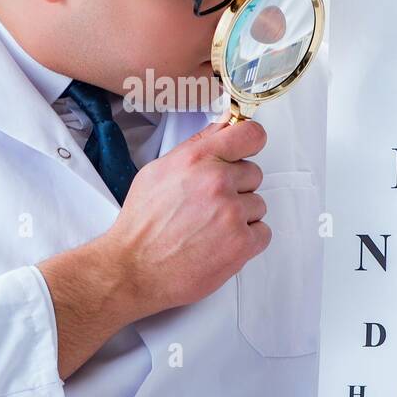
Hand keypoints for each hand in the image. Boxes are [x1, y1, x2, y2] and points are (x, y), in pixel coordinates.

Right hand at [38, 112, 268, 378]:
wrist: (133, 269)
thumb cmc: (142, 224)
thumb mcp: (158, 172)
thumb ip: (196, 147)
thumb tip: (224, 127)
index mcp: (197, 159)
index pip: (249, 134)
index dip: (250, 143)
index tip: (246, 152)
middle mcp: (217, 182)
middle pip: (254, 174)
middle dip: (236, 188)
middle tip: (208, 206)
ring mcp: (232, 213)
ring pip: (258, 205)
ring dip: (240, 217)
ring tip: (210, 229)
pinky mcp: (242, 243)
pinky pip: (263, 233)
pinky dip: (247, 241)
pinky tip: (220, 244)